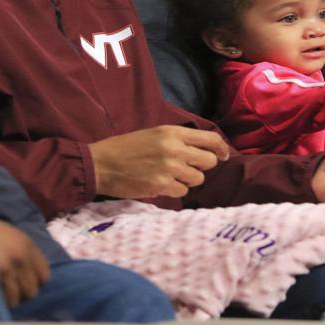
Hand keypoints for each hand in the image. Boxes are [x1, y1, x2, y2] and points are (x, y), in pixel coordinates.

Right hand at [0, 192, 50, 305]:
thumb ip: (15, 253)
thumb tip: (30, 284)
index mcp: (24, 241)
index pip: (44, 276)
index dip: (29, 282)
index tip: (15, 283)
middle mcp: (20, 253)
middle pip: (32, 291)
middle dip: (17, 293)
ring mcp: (6, 265)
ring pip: (16, 300)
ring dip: (1, 298)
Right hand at [89, 125, 228, 199]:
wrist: (101, 164)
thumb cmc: (126, 148)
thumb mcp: (153, 135)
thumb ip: (178, 140)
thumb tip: (204, 149)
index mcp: (172, 132)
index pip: (210, 139)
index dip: (221, 149)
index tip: (223, 155)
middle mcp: (174, 148)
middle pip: (209, 161)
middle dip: (202, 167)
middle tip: (188, 168)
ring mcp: (169, 168)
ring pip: (197, 179)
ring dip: (187, 180)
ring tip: (169, 176)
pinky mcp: (161, 185)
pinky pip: (182, 192)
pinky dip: (174, 190)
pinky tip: (160, 184)